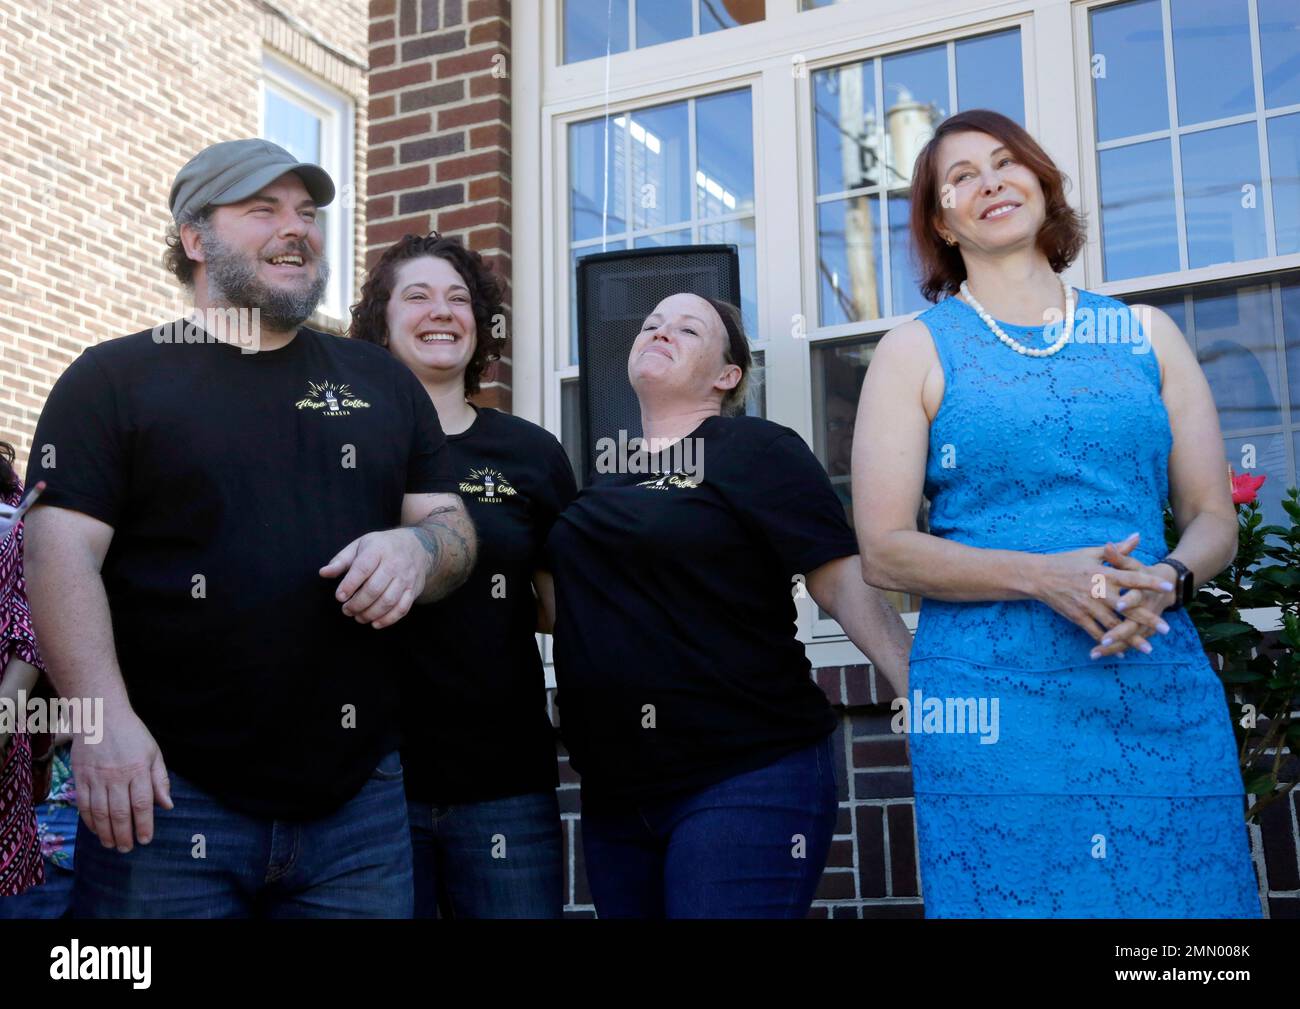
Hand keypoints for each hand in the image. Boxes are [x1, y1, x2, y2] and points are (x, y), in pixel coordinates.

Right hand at [74, 705, 171, 851]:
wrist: (101, 716)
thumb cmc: (132, 735)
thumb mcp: (153, 753)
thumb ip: (160, 780)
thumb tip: (167, 805)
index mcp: (138, 770)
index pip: (143, 804)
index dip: (144, 825)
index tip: (146, 840)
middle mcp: (116, 776)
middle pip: (120, 813)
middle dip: (124, 835)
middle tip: (127, 849)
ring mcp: (96, 778)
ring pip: (100, 813)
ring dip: (105, 833)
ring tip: (111, 845)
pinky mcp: (80, 778)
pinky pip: (84, 805)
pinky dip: (89, 821)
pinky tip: (96, 830)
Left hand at [320, 528, 429, 628]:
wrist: (417, 546)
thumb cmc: (381, 547)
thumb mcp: (360, 545)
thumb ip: (341, 560)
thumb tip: (323, 573)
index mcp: (378, 549)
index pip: (363, 568)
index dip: (350, 585)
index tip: (339, 597)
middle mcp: (394, 563)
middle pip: (375, 588)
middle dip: (357, 604)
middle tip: (346, 610)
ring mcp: (406, 578)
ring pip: (388, 601)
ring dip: (370, 614)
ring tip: (358, 617)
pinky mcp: (413, 590)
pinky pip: (402, 608)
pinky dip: (388, 619)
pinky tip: (375, 623)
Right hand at [1032, 532, 1175, 656]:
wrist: (1039, 576)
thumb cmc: (1067, 562)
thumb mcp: (1092, 553)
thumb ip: (1118, 550)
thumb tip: (1138, 536)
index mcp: (1103, 573)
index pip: (1131, 578)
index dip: (1150, 583)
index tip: (1167, 588)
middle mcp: (1098, 591)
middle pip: (1127, 607)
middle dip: (1147, 619)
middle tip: (1167, 629)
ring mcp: (1088, 606)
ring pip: (1113, 625)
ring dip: (1131, 638)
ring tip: (1149, 648)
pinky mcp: (1078, 617)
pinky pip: (1095, 633)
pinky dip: (1108, 643)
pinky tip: (1120, 652)